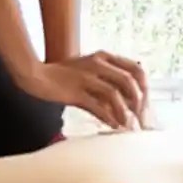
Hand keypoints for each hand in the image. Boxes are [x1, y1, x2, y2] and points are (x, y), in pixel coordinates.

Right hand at [17, 50, 148, 129]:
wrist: (36, 76)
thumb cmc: (63, 74)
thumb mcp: (88, 68)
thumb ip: (107, 76)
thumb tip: (129, 95)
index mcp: (104, 56)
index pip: (135, 68)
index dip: (144, 86)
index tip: (146, 102)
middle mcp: (98, 63)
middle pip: (128, 81)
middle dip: (138, 101)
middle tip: (140, 117)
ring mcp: (86, 77)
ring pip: (114, 94)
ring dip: (123, 112)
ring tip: (127, 125)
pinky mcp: (75, 92)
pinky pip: (97, 106)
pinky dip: (108, 117)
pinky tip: (113, 126)